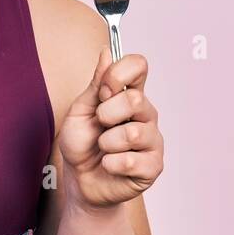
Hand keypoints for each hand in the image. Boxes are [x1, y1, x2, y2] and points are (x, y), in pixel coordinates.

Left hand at [57, 50, 164, 209]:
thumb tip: (106, 53)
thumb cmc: (81, 145)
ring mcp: (152, 140)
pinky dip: (111, 164)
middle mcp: (146, 114)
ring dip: (106, 143)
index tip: (103, 91)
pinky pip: (130, 160)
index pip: (139, 66)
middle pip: (135, 99)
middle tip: (100, 126)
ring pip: (132, 133)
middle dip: (106, 114)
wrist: (80, 181)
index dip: (119, 74)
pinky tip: (111, 166)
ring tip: (104, 149)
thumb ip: (95, 85)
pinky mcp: (153, 166)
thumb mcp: (80, 111)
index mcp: (129, 95)